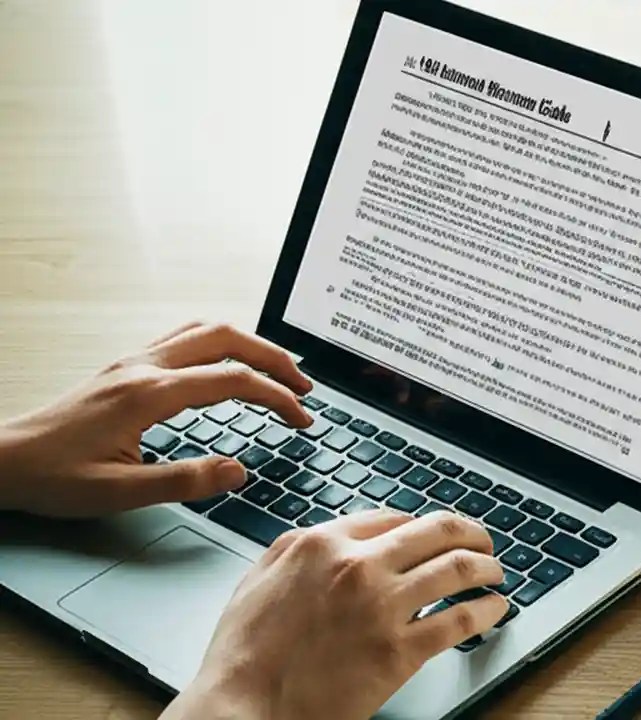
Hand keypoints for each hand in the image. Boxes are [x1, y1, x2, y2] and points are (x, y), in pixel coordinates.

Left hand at [0, 321, 312, 517]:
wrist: (4, 461)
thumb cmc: (55, 478)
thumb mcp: (121, 493)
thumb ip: (184, 481)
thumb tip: (238, 471)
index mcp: (149, 394)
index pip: (233, 381)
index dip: (277, 397)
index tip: (302, 418)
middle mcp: (144, 367)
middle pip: (227, 338)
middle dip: (274, 358)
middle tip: (304, 386)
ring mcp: (133, 361)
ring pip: (205, 329)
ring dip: (249, 344)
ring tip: (277, 369)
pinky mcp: (126, 366)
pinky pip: (184, 336)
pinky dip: (220, 343)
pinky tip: (227, 364)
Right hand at [162, 510, 508, 719]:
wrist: (242, 710)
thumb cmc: (244, 655)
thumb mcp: (258, 578)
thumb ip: (299, 549)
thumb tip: (335, 536)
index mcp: (323, 544)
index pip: (394, 518)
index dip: (422, 525)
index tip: (437, 534)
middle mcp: (358, 567)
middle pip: (438, 531)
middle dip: (470, 534)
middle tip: (483, 543)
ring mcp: (383, 608)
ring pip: (457, 570)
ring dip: (487, 568)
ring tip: (495, 573)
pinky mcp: (400, 652)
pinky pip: (460, 620)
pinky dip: (486, 611)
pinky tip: (494, 609)